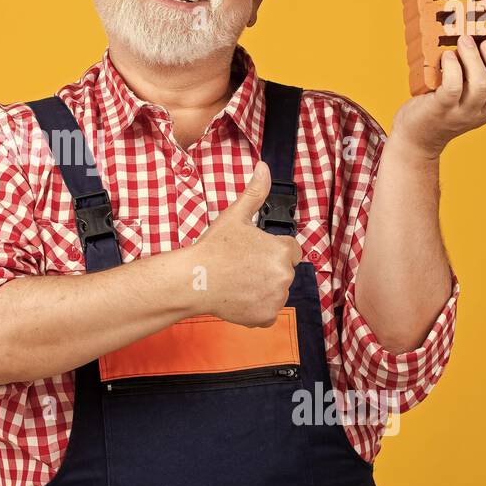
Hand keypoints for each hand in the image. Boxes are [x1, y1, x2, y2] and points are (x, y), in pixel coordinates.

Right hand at [189, 160, 301, 327]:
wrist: (194, 279)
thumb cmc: (213, 248)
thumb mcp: (235, 216)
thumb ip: (255, 192)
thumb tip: (263, 168)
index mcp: (282, 250)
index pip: (291, 250)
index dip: (272, 250)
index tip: (255, 252)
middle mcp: (284, 275)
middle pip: (283, 272)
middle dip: (267, 269)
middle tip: (243, 266)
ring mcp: (275, 298)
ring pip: (276, 292)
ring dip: (263, 289)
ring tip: (239, 281)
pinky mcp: (265, 316)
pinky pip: (267, 312)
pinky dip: (256, 308)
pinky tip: (239, 297)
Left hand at [391, 36, 485, 159]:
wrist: (416, 137)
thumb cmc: (440, 106)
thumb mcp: (464, 95)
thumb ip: (476, 75)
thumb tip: (478, 36)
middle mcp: (482, 112)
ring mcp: (462, 113)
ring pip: (481, 86)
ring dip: (474, 59)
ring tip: (464, 41)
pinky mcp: (440, 110)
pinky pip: (453, 88)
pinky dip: (453, 68)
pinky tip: (448, 57)